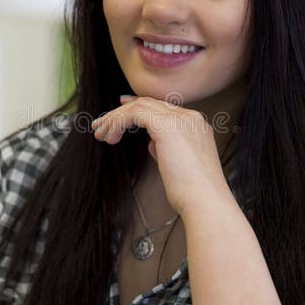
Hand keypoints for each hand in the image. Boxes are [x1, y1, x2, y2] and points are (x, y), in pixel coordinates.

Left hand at [91, 95, 229, 216]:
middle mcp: (190, 117)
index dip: (138, 106)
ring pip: (140, 106)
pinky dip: (118, 122)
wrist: (204, 201)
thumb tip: (152, 143)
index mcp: (196, 124)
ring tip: (100, 134)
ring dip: (115, 118)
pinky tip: (110, 137)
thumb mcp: (178, 164)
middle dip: (121, 112)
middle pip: (149, 103)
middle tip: (100, 125)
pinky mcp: (167, 125)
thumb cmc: (191, 192)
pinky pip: (134, 114)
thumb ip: (166, 148)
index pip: (162, 107)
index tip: (119, 109)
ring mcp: (180, 119)